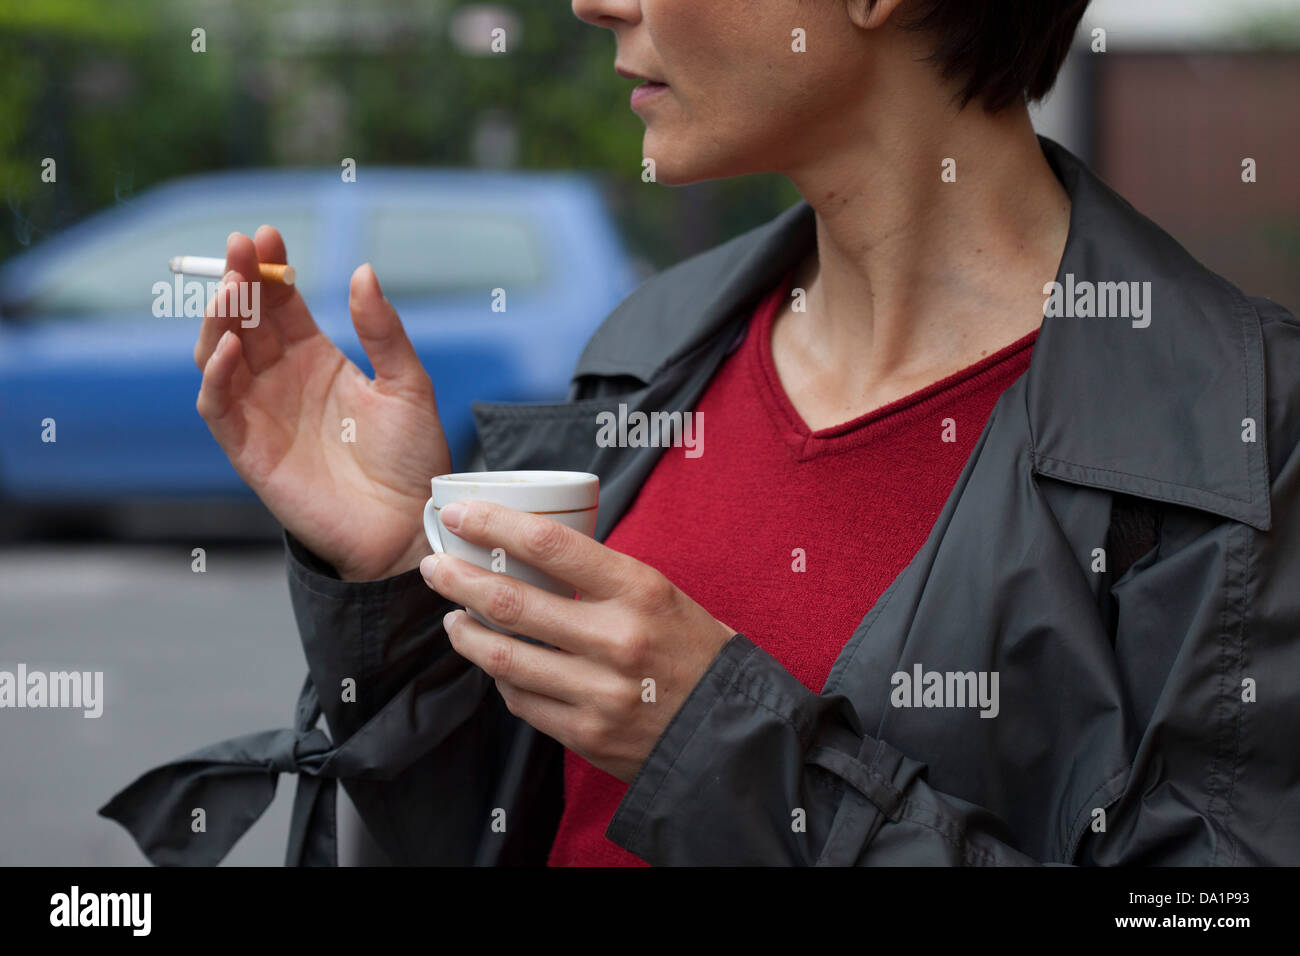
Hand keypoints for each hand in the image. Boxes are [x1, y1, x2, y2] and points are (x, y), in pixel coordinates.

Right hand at [194, 227, 450, 580]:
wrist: (407, 525)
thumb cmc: (413, 461)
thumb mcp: (408, 386)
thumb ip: (383, 332)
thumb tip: (363, 271)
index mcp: (318, 360)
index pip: (281, 304)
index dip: (269, 269)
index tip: (267, 235)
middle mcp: (283, 381)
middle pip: (246, 320)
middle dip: (240, 281)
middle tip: (243, 248)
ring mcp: (262, 413)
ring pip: (219, 355)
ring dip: (220, 320)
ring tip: (234, 290)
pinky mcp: (249, 450)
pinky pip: (218, 407)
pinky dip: (216, 375)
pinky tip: (231, 348)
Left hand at [419, 500, 736, 782]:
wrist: (729, 729)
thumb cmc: (692, 649)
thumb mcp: (660, 594)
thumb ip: (601, 577)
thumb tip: (529, 553)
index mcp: (639, 591)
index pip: (550, 545)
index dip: (494, 524)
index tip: (461, 514)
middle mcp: (617, 639)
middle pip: (512, 603)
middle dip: (459, 580)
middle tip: (434, 567)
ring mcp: (599, 692)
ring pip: (505, 658)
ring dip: (467, 634)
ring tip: (453, 618)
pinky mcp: (586, 734)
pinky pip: (521, 701)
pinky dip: (501, 679)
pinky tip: (495, 663)